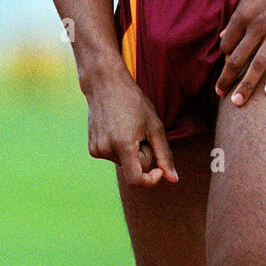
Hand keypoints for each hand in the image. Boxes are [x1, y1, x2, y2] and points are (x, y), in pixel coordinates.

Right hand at [85, 69, 177, 185]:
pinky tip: (118, 130)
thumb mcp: (155, 127)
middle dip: (143, 157)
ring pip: (124, 164)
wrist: (106, 85)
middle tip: (142, 134)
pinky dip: (120, 149)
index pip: (136, 180)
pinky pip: (114, 157)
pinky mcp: (92, 148)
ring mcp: (96, 150)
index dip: (151, 180)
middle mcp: (106, 150)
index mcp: (123, 145)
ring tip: (128, 129)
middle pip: (133, 170)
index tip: (160, 170)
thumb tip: (173, 179)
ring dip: (131, 152)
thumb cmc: (134, 103)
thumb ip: (165, 155)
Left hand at [215, 0, 265, 104]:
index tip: (226, 66)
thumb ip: (237, 17)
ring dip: (245, 85)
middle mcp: (257, 25)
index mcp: (243, 13)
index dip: (225, 56)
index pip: (227, 43)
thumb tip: (224, 37)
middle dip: (226, 79)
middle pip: (237, 58)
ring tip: (237, 102)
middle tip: (220, 95)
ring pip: (257, 64)